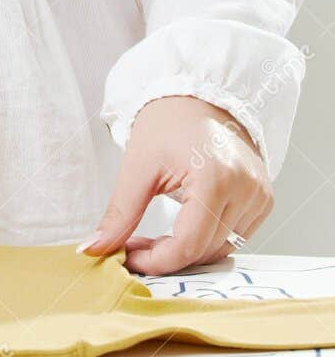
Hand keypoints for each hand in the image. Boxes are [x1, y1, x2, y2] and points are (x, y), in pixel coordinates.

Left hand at [79, 94, 273, 273]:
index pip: (187, 245)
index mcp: (216, 179)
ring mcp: (260, 195)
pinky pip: (235, 236)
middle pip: (204, 250)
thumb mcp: (137, 166)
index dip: (155, 261)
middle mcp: (246, 190)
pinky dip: (207, 238)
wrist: (198, 95)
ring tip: (157, 235)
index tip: (128, 257)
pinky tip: (184, 225)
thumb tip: (93, 249)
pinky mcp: (263, 198)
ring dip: (187, 251)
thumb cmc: (168, 122)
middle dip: (166, 256)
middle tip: (135, 244)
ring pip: (221, 248)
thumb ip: (119, 214)